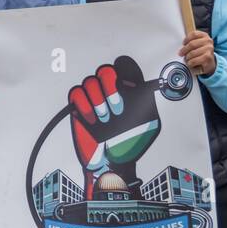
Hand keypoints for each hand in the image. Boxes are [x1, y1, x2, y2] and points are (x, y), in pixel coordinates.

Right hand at [68, 58, 161, 198]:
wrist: (113, 162)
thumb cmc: (133, 144)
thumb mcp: (150, 124)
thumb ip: (150, 104)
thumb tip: (146, 87)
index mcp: (129, 89)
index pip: (125, 65)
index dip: (125, 71)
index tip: (129, 89)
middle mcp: (110, 90)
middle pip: (105, 70)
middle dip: (110, 88)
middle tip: (117, 109)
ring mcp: (93, 97)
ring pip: (89, 81)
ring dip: (98, 100)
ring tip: (105, 119)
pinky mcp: (79, 107)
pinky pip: (76, 93)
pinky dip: (84, 105)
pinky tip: (93, 121)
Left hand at [180, 29, 216, 75]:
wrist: (209, 63)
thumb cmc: (200, 52)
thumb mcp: (196, 44)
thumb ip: (190, 40)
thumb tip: (182, 41)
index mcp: (204, 35)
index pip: (193, 34)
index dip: (186, 39)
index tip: (183, 44)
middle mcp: (208, 41)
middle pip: (192, 44)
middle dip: (184, 50)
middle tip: (181, 54)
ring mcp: (209, 49)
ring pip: (192, 53)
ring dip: (187, 58)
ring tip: (187, 59)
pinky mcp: (208, 58)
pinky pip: (194, 60)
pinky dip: (190, 63)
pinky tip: (190, 63)